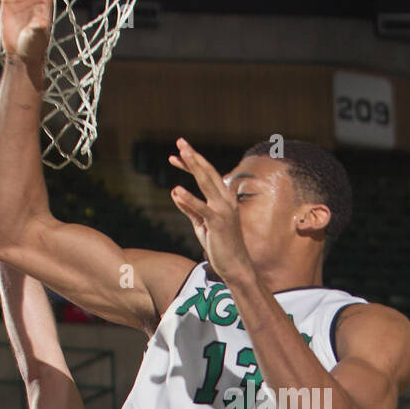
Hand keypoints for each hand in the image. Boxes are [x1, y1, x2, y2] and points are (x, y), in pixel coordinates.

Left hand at [168, 139, 253, 284]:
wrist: (235, 267)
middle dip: (193, 156)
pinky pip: (202, 208)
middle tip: (180, 141)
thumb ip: (189, 209)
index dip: (190, 164)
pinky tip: (177, 190)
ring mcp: (223, 210)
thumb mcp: (201, 225)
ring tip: (180, 153)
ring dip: (193, 166)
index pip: (205, 176)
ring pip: (206, 183)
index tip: (174, 156)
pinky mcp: (218, 223)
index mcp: (223, 199)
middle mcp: (226, 200)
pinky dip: (189, 199)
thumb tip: (175, 192)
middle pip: (207, 172)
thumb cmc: (220, 246)